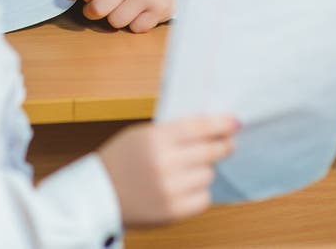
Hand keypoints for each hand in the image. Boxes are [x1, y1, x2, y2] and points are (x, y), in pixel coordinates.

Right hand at [97, 115, 237, 226]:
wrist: (100, 194)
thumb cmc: (121, 159)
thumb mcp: (142, 134)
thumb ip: (173, 131)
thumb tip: (210, 127)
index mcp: (155, 139)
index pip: (198, 127)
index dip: (221, 123)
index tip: (235, 122)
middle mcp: (164, 164)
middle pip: (210, 151)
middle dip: (222, 146)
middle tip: (227, 143)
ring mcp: (170, 190)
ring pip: (208, 175)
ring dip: (203, 170)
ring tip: (187, 169)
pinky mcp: (173, 212)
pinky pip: (203, 198)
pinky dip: (198, 191)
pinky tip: (185, 186)